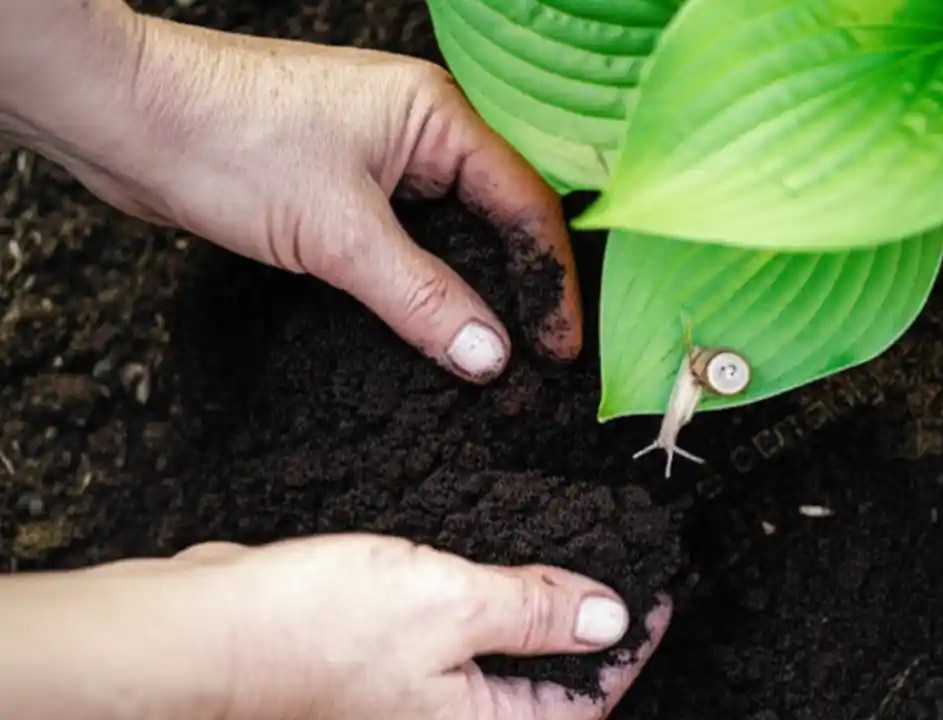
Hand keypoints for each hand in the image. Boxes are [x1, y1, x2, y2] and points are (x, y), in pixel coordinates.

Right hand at [0, 533, 670, 719]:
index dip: (628, 648)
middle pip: (544, 691)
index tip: (658, 595)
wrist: (204, 633)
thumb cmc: (319, 630)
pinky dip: (481, 609)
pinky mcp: (380, 669)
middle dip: (586, 634)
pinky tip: (489, 567)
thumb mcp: (450, 604)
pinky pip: (453, 644)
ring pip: (498, 665)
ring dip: (535, 617)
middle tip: (620, 573)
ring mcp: (410, 703)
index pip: (583, 703)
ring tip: (568, 563)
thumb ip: (533, 610)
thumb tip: (609, 618)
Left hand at [2, 2, 581, 382]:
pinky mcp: (343, 182)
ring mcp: (381, 153)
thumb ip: (422, 298)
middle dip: (522, 285)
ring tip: (495, 352)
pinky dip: (425, 280)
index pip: (526, 202)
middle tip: (541, 357)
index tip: (561, 348)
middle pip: (498, 216)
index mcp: (439, 115)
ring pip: (452, 230)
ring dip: (472, 287)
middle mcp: (421, 128)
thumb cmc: (227, 141)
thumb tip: (491, 356)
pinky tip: (433, 320)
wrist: (124, 115)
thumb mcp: (338, 233)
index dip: (552, 279)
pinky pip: (408, 237)